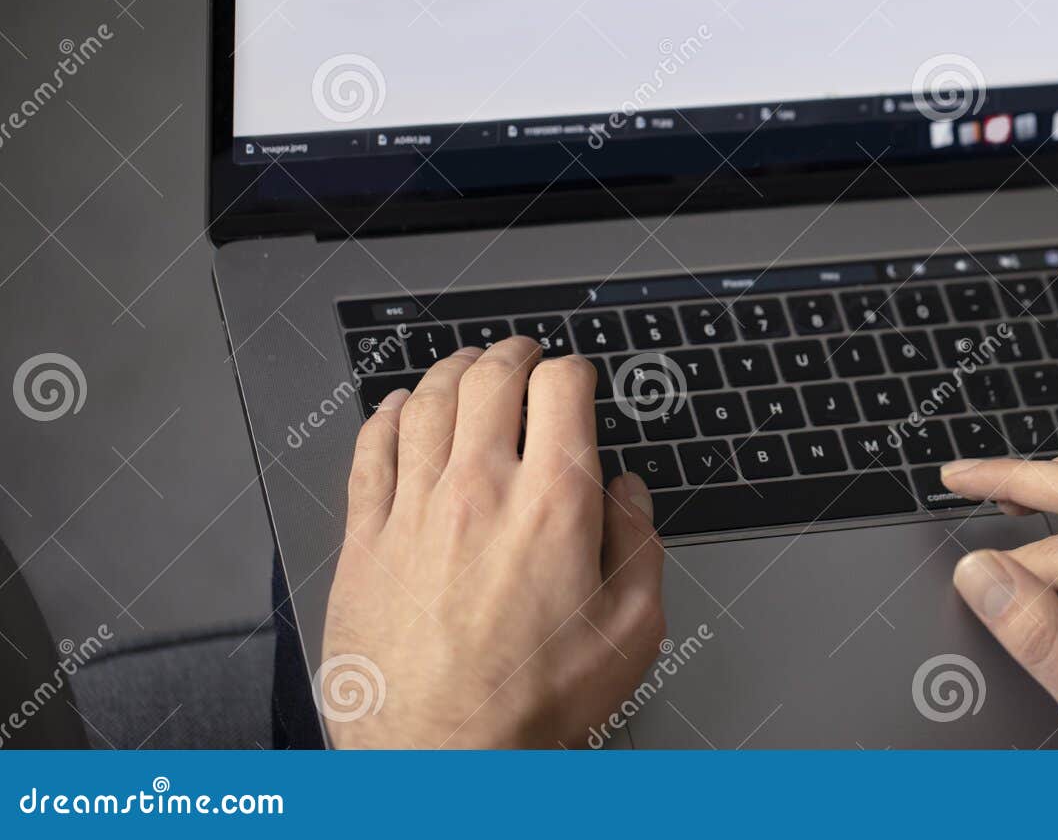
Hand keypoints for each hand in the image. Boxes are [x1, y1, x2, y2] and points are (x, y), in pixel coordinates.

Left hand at [320, 339, 664, 747]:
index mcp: (551, 506)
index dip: (575, 370)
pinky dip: (389, 413)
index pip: (561, 387)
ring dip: (455, 370)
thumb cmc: (531, 707)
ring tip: (469, 369)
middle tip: (524, 353)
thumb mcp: (632, 633)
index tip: (576, 379)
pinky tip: (400, 409)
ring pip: (429, 400)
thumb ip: (639, 545)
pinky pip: (370, 449)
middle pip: (491, 376)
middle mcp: (479, 491)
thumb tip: (626, 493)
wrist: (439, 759)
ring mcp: (415, 510)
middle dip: (515, 351)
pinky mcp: (365, 539)